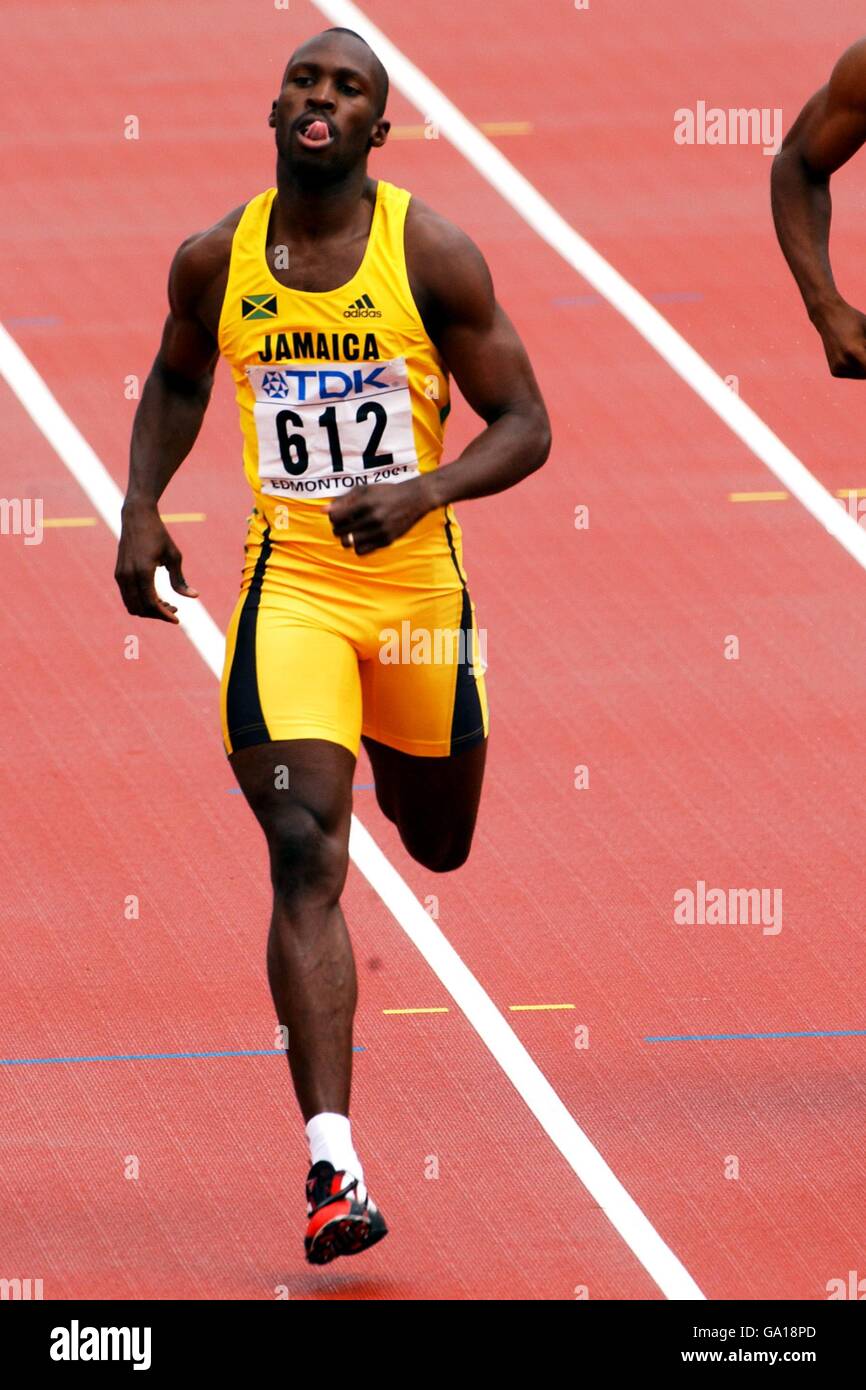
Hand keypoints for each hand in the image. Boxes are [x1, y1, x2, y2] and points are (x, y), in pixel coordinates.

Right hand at [115, 502, 198, 622]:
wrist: (137, 516)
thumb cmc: (159, 534)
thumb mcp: (174, 556)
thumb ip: (180, 579)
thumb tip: (193, 597)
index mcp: (142, 571)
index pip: (151, 603)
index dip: (164, 615)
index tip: (177, 619)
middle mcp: (128, 576)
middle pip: (140, 608)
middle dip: (157, 614)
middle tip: (174, 610)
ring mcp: (120, 575)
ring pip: (132, 605)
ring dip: (148, 610)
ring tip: (167, 604)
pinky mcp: (118, 574)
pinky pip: (128, 597)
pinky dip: (141, 602)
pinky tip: (156, 597)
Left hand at [327, 477, 434, 554]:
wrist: (414, 498)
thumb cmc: (386, 492)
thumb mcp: (364, 490)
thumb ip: (343, 500)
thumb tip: (323, 511)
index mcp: (365, 502)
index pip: (335, 517)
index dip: (333, 517)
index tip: (340, 514)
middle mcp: (373, 517)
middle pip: (340, 532)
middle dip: (338, 528)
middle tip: (346, 523)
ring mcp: (380, 531)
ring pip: (349, 544)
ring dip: (346, 539)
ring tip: (352, 532)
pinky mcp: (387, 541)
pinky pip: (362, 551)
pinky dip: (358, 546)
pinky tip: (363, 538)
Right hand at [812, 299, 865, 376]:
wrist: (828, 316)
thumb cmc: (855, 320)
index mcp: (853, 351)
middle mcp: (843, 363)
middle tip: (864, 345)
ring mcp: (838, 368)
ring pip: (864, 375)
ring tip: (861, 346)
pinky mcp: (835, 371)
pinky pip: (855, 374)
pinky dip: (861, 368)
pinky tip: (858, 353)